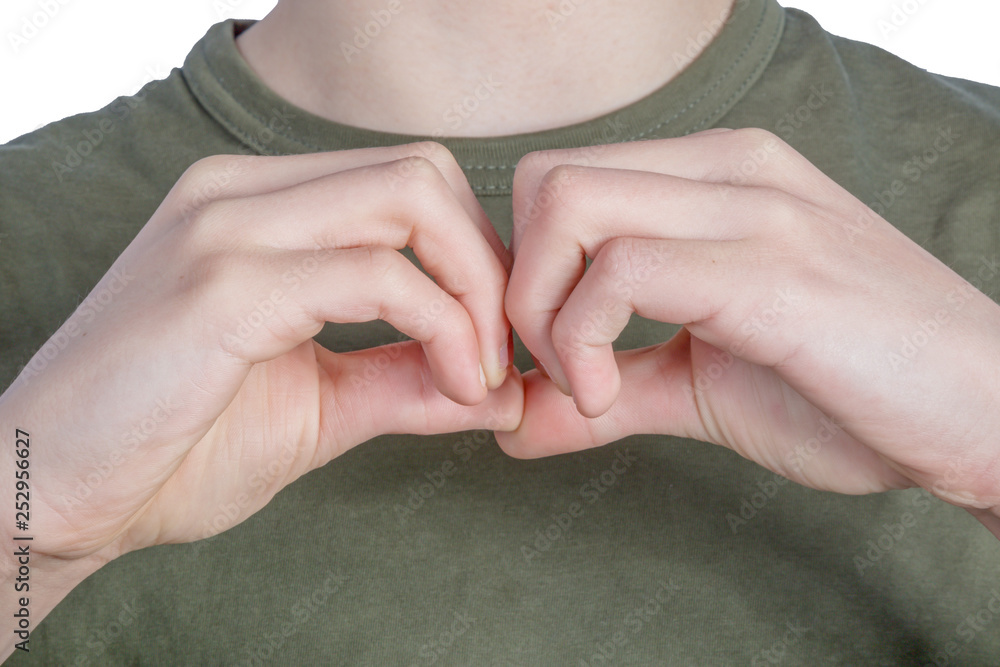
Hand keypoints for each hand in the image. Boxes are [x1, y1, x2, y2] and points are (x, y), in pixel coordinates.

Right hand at [0, 142, 521, 572]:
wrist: (49, 494)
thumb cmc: (174, 447)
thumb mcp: (318, 405)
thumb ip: (406, 379)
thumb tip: (499, 385)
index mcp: (256, 205)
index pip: (407, 182)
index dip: (474, 255)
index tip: (495, 340)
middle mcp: (239, 192)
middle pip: (422, 173)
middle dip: (487, 263)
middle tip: (502, 352)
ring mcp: (226, 229)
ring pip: (410, 200)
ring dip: (475, 291)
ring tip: (482, 375)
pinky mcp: (222, 287)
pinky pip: (376, 275)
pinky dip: (441, 325)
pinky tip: (454, 386)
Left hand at [498, 128, 999, 533]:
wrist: (987, 417)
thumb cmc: (849, 393)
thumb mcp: (700, 387)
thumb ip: (605, 390)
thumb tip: (511, 423)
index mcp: (714, 177)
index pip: (559, 181)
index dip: (522, 271)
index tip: (540, 355)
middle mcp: (729, 170)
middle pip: (546, 179)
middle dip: (516, 284)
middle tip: (550, 368)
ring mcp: (754, 210)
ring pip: (569, 204)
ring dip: (541, 311)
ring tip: (585, 387)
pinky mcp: (773, 270)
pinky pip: (622, 271)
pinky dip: (580, 339)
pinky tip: (605, 396)